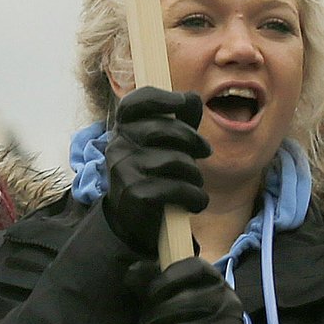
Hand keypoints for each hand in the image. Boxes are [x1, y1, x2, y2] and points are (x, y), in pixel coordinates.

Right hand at [101, 86, 208, 256]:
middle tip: (205, 150)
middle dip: (193, 139)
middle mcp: (117, 146)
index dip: (160, 98)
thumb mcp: (163, 149)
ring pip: (176, 160)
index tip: (185, 101)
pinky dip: (195, 197)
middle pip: (163, 129)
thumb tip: (192, 98)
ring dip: (195, 175)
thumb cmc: (153, 179)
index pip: (134, 104)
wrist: (132, 225)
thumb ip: (177, 123)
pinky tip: (194, 203)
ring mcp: (124, 170)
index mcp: (123, 131)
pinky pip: (178, 188)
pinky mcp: (136, 195)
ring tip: (194, 185)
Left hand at [138, 258, 261, 323]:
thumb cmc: (192, 317)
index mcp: (214, 279)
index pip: (191, 268)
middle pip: (176, 304)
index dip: (163, 280)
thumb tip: (131, 273)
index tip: (150, 295)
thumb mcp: (173, 293)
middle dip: (153, 317)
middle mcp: (226, 301)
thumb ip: (150, 281)